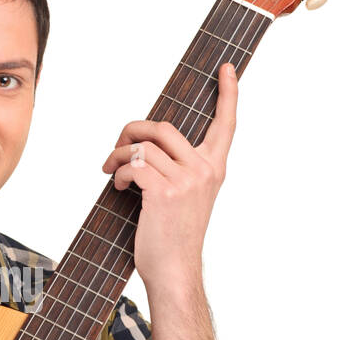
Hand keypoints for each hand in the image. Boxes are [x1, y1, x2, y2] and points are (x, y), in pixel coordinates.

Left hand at [101, 61, 237, 289]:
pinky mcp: (165, 192)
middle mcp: (205, 170)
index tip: (226, 68)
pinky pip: (133, 165)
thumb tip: (144, 147)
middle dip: (130, 130)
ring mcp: (187, 180)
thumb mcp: (186, 197)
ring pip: (142, 146)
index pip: (227, 123)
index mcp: (214, 168)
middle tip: (116, 148)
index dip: (228, 93)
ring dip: (117, 156)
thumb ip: (178, 168)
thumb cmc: (173, 237)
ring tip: (112, 172)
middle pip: (162, 126)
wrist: (174, 271)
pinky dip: (118, 173)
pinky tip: (119, 187)